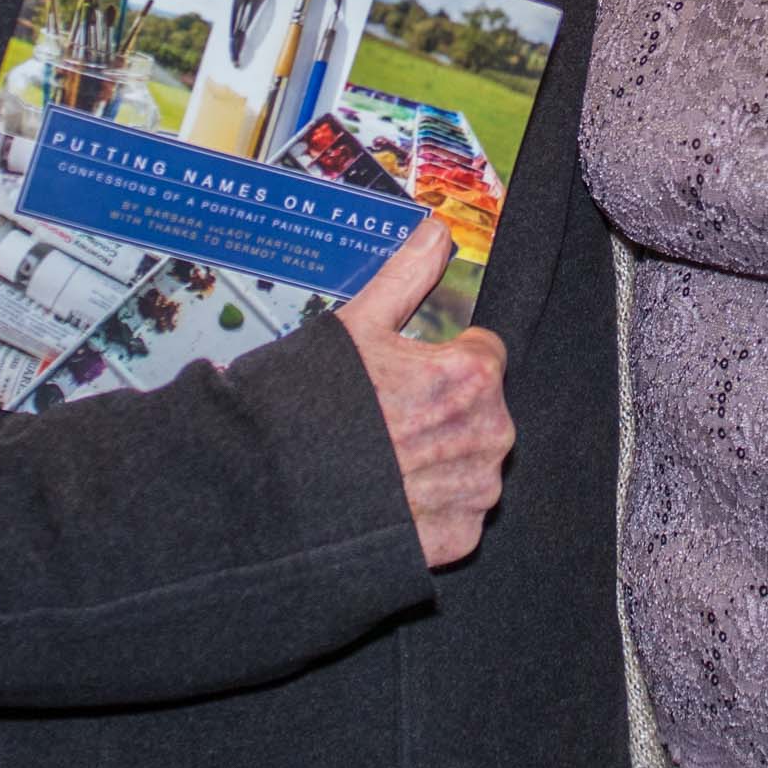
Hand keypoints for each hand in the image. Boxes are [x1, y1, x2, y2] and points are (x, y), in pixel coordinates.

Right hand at [340, 217, 513, 568]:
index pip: (485, 355)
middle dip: (446, 409)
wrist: (279, 489)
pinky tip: (391, 493)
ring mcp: (475, 490)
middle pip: (483, 409)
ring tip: (386, 456)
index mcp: (473, 374)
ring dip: (442, 458)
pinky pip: (460, 511)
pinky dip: (432, 504)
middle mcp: (488, 433)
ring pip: (474, 461)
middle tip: (391, 417)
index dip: (444, 359)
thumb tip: (435, 231)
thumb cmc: (316, 404)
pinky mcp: (458, 536)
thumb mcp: (358, 326)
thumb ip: (407, 275)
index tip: (411, 373)